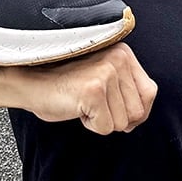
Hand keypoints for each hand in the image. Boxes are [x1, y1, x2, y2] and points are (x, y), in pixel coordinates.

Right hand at [14, 43, 156, 134]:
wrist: (31, 83)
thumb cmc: (65, 84)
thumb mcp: (105, 79)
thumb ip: (128, 89)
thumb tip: (142, 115)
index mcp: (123, 51)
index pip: (150, 92)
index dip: (133, 110)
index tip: (111, 106)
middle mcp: (118, 57)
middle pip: (138, 112)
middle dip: (114, 116)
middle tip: (90, 100)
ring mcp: (106, 72)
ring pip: (123, 122)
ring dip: (101, 120)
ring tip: (82, 101)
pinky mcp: (94, 90)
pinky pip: (106, 128)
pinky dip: (90, 125)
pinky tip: (76, 106)